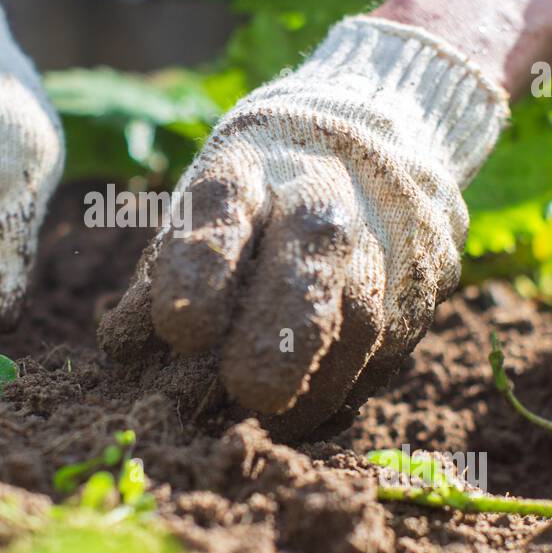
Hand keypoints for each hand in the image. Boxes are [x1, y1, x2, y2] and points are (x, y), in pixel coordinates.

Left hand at [99, 17, 506, 438]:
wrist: (374, 133)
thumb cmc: (259, 185)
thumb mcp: (202, 202)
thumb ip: (165, 271)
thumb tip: (127, 348)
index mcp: (246, 167)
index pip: (220, 209)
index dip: (198, 268)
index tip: (178, 328)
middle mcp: (322, 197)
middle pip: (310, 265)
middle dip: (280, 337)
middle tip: (248, 392)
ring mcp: (384, 237)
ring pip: (360, 325)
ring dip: (313, 387)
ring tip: (268, 419)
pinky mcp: (424, 283)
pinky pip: (387, 352)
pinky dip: (346, 387)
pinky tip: (312, 403)